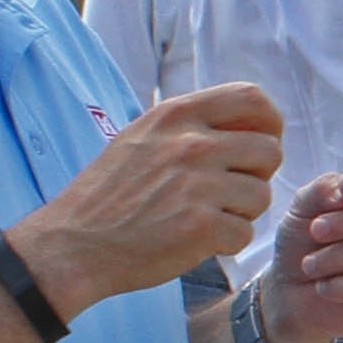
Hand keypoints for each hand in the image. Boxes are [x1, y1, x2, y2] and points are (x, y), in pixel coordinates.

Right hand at [15, 86, 283, 312]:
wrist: (73, 244)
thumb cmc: (109, 194)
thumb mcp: (141, 137)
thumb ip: (189, 125)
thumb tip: (245, 122)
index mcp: (176, 115)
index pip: (252, 98)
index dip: (269, 122)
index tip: (261, 142)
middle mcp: (190, 144)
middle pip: (270, 149)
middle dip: (258, 174)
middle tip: (230, 191)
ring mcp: (197, 185)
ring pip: (262, 195)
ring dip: (242, 212)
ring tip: (206, 217)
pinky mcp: (201, 227)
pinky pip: (245, 233)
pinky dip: (227, 243)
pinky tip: (197, 241)